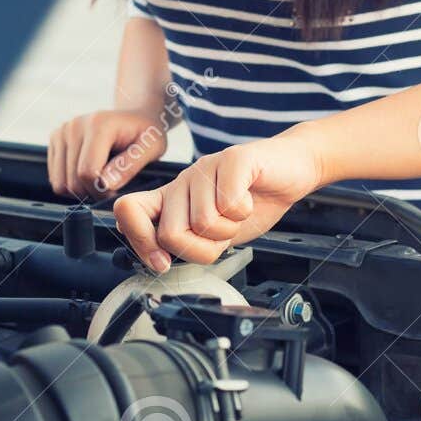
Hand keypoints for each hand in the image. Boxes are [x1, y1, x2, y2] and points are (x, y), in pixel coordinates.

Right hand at [47, 108, 168, 197]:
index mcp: (99, 125)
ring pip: (61, 183)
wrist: (135, 117)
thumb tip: (105, 185)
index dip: (103, 191)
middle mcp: (75, 125)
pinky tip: (90, 173)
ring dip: (82, 190)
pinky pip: (55, 178)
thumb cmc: (146, 134)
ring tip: (101, 179)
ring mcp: (62, 131)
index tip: (118, 190)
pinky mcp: (55, 139)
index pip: (88, 173)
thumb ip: (128, 167)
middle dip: (93, 192)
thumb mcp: (151, 149)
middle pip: (73, 181)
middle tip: (112, 186)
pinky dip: (72, 184)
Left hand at [113, 133, 324, 270]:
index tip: (164, 261)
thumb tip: (159, 259)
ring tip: (238, 214)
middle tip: (222, 234)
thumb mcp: (216, 235)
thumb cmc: (253, 200)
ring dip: (229, 229)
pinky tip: (248, 200)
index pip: (128, 210)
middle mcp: (182, 181)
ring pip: (202, 223)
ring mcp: (204, 167)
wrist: (292, 171)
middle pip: (169, 233)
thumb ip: (188, 244)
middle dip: (202, 247)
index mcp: (172, 199)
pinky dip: (244, 213)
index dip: (141, 241)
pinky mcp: (232, 159)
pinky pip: (229, 204)